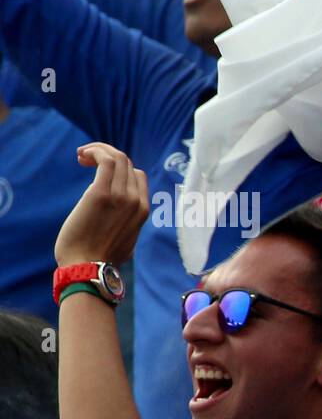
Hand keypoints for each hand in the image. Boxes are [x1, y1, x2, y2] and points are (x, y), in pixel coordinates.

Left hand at [55, 144, 149, 267]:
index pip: (137, 175)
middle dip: (105, 154)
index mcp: (142, 211)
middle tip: (84, 160)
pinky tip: (81, 156)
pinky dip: (94, 151)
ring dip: (98, 150)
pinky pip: (105, 160)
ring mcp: (121, 197)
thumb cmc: (99, 260)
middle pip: (127, 162)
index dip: (118, 167)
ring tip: (81, 156)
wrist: (88, 268)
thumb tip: (120, 222)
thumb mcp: (124, 241)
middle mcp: (136, 201)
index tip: (97, 170)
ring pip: (117, 157)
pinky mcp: (102, 194)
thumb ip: (126, 225)